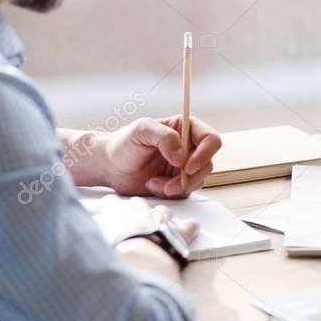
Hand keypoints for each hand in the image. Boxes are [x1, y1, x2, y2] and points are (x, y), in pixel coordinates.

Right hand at [86, 195, 199, 282]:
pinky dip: (189, 228)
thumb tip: (75, 231)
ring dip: (160, 217)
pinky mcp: (180, 233)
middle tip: (132, 220)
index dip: (110, 208)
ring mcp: (162, 219)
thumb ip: (87, 232)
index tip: (107, 211)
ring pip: (163, 210)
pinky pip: (189, 226)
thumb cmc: (113, 251)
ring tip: (158, 225)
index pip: (111, 202)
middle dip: (135, 210)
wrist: (140, 261)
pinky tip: (190, 228)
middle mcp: (141, 210)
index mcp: (117, 210)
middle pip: (137, 203)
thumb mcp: (93, 238)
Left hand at [102, 116, 221, 197]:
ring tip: (155, 183)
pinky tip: (153, 186)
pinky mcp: (178, 183)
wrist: (110, 166)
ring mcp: (184, 166)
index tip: (188, 167)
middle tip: (170, 184)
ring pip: (199, 180)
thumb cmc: (123, 143)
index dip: (205, 153)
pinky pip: (186, 192)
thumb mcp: (141, 130)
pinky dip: (171, 193)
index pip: (211, 139)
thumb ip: (164, 136)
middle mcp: (189, 147)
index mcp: (185, 128)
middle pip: (208, 163)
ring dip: (178, 186)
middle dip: (190, 177)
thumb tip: (182, 156)